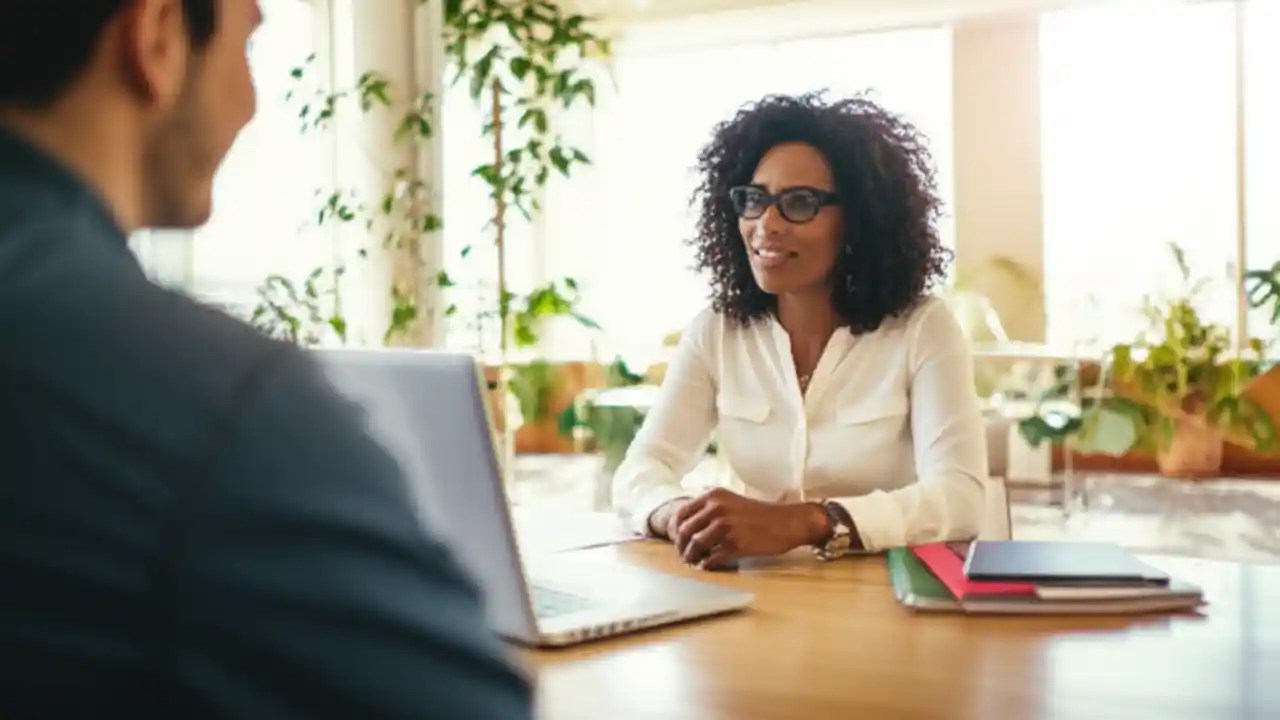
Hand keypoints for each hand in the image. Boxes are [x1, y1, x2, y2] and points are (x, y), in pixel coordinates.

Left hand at [670, 488, 830, 569]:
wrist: (787, 522)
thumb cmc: (760, 514)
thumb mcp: (732, 500)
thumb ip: (710, 507)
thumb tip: (686, 523)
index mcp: (713, 496)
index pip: (681, 513)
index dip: (676, 530)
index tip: (678, 541)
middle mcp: (717, 508)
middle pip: (685, 530)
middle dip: (681, 546)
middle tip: (684, 556)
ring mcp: (725, 526)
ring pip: (696, 545)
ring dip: (691, 557)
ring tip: (693, 563)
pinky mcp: (735, 544)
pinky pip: (711, 558)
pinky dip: (706, 564)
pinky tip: (707, 567)